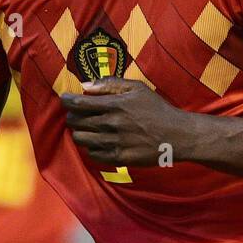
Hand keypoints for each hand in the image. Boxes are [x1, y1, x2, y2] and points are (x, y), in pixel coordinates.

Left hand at [60, 77, 198, 168]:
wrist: (177, 136)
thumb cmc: (157, 109)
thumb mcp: (137, 88)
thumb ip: (110, 84)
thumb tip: (85, 85)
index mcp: (114, 105)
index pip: (78, 103)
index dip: (67, 100)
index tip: (65, 99)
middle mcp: (111, 124)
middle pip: (75, 122)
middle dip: (72, 116)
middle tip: (79, 114)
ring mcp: (114, 143)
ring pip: (81, 139)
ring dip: (80, 132)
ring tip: (88, 129)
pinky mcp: (119, 158)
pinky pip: (93, 154)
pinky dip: (92, 147)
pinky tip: (100, 141)